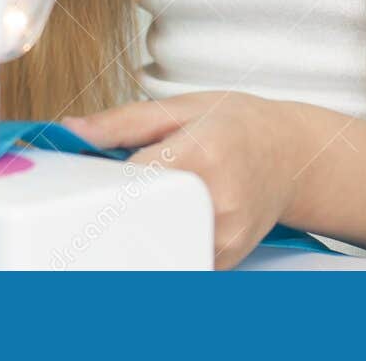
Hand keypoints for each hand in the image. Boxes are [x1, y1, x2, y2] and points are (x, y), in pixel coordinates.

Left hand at [61, 92, 302, 268]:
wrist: (293, 153)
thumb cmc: (238, 124)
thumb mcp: (182, 107)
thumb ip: (123, 122)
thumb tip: (72, 131)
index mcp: (200, 153)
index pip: (130, 183)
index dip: (99, 185)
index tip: (84, 186)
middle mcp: (216, 199)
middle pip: (138, 221)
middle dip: (114, 212)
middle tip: (108, 199)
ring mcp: (224, 235)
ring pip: (155, 247)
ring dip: (137, 233)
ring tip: (145, 208)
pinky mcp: (226, 259)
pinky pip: (178, 259)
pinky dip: (162, 245)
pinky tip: (170, 222)